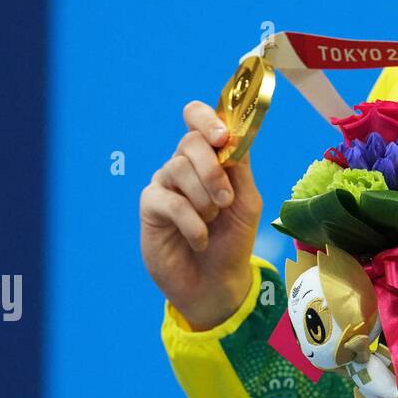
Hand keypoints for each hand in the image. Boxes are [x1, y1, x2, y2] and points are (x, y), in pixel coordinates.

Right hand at [139, 100, 262, 329]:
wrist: (218, 280)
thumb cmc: (233, 238)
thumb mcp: (246, 201)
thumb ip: (239, 168)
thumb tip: (230, 136)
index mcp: (210, 156)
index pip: (198, 118)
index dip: (207, 119)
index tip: (222, 137)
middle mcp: (185, 164)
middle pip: (190, 142)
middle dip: (213, 171)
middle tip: (226, 201)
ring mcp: (165, 183)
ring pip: (179, 168)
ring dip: (205, 200)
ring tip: (212, 221)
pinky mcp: (150, 206)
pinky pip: (171, 202)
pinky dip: (193, 223)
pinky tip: (201, 239)